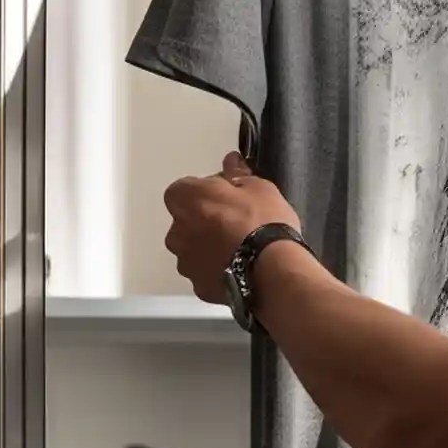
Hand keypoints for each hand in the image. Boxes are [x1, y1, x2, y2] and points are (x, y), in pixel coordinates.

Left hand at [162, 152, 301, 304]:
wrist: (271, 271)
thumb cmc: (264, 221)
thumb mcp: (260, 188)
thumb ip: (238, 174)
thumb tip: (230, 160)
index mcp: (188, 200)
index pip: (184, 188)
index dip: (206, 190)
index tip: (230, 195)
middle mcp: (176, 231)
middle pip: (187, 221)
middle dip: (205, 221)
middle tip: (238, 223)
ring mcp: (185, 262)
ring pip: (194, 249)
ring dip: (210, 247)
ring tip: (242, 251)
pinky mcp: (198, 287)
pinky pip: (205, 272)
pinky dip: (217, 270)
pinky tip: (242, 270)